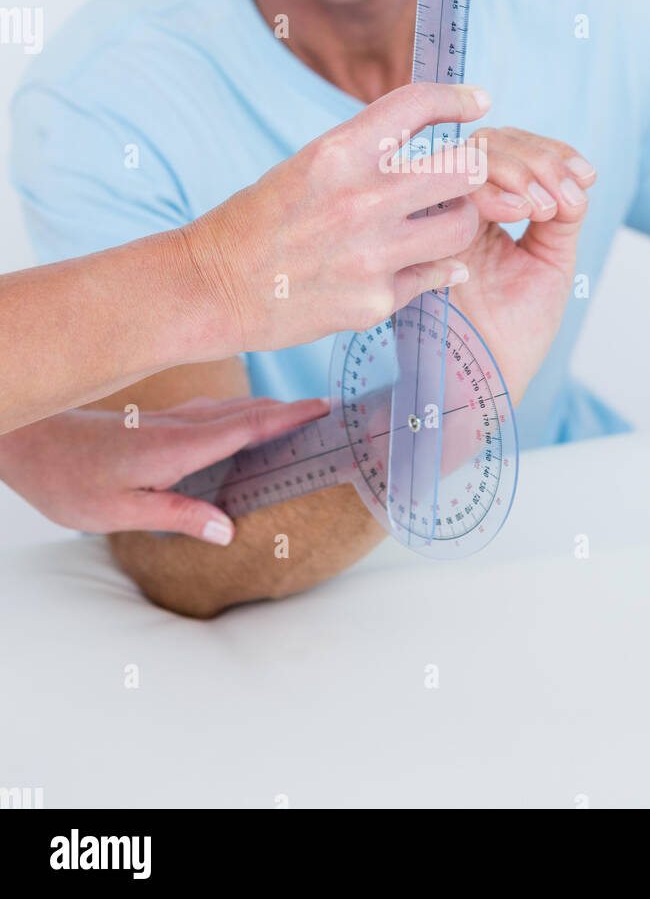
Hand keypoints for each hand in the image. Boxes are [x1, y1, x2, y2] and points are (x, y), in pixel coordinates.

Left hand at [0, 396, 327, 541]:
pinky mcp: (158, 424)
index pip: (245, 427)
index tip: (323, 409)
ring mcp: (169, 421)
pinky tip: (244, 422)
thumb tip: (227, 530)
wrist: (31, 443)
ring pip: (229, 409)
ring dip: (267, 409)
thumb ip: (177, 516)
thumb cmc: (69, 480)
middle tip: (330, 412)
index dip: (287, 418)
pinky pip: (213, 413)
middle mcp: (179, 427)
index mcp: (177, 447)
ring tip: (300, 416)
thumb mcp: (119, 512)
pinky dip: (242, 413)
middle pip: (246, 411)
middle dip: (290, 410)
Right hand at [178, 82, 490, 355]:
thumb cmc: (259, 220)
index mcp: (336, 153)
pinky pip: (434, 275)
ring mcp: (372, 255)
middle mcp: (360, 200)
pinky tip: (422, 262)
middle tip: (468, 172)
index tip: (476, 101)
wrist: (212, 288)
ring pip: (461, 226)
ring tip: (439, 219)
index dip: (457, 97)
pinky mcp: (376, 302)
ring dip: (458, 218)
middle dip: (474, 166)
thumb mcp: (309, 165)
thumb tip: (431, 134)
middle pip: (465, 169)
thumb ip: (368, 152)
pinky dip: (435, 267)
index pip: (418, 104)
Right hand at [446, 127, 595, 403]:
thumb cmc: (515, 333)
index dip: (550, 152)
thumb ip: (561, 215)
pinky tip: (525, 212)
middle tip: (568, 193)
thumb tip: (578, 180)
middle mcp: (456, 206)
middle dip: (537, 158)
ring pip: (467, 158)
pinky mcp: (420, 235)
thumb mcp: (551, 262)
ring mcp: (436, 219)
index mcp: (483, 208)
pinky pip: (449, 192)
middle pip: (488, 145)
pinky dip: (492, 189)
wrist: (486, 382)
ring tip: (548, 207)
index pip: (509, 151)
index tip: (587, 175)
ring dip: (519, 170)